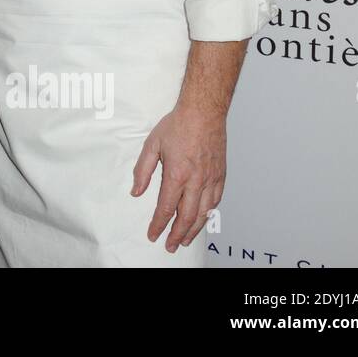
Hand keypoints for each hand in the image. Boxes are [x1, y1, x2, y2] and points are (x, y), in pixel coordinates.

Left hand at [131, 106, 226, 251]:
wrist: (204, 112)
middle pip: (187, 217)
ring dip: (193, 230)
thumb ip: (143, 171)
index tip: (152, 234)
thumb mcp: (152, 145)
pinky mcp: (221, 175)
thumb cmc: (178, 125)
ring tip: (185, 240)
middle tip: (170, 246)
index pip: (166, 208)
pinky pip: (216, 201)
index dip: (158, 224)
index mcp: (177, 174)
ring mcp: (211, 179)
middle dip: (177, 235)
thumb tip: (136, 191)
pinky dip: (208, 215)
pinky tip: (202, 219)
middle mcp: (197, 181)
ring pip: (204, 213)